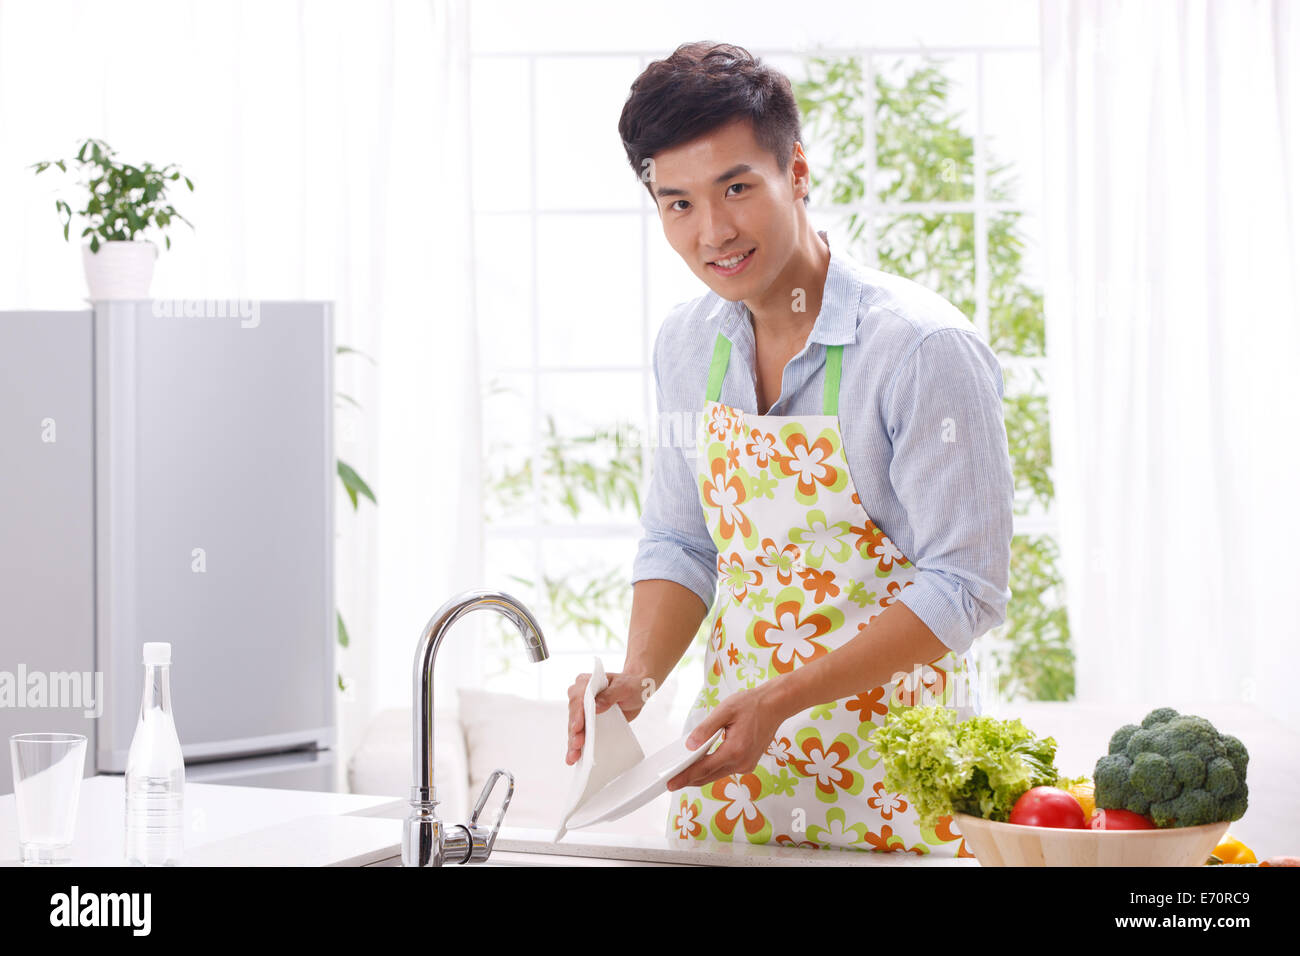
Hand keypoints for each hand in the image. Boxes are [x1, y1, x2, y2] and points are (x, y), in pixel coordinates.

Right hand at [564, 669, 654, 765]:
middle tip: (576, 745)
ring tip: (573, 756)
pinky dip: (577, 745)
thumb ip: (610, 695)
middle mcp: (581, 696)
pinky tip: (575, 756)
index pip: (578, 698)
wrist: (638, 691)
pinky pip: (581, 733)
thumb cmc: (631, 685)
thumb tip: (597, 706)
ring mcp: (584, 710)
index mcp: (586, 683)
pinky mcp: (589, 721)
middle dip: (574, 731)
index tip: (577, 726)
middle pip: (574, 715)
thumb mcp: (624, 687)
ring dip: (573, 742)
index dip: (577, 714)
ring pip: (574, 727)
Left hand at [664, 683, 786, 791]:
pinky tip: (702, 764)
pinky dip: (712, 769)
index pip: (704, 768)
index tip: (671, 784)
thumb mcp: (725, 710)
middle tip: (671, 783)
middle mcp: (742, 762)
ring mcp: (747, 765)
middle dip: (690, 780)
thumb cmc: (751, 704)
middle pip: (710, 776)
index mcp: (735, 750)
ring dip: (701, 775)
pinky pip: (726, 769)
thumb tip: (690, 745)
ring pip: (717, 774)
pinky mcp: (748, 763)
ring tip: (682, 774)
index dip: (685, 777)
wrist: (775, 705)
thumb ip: (705, 729)